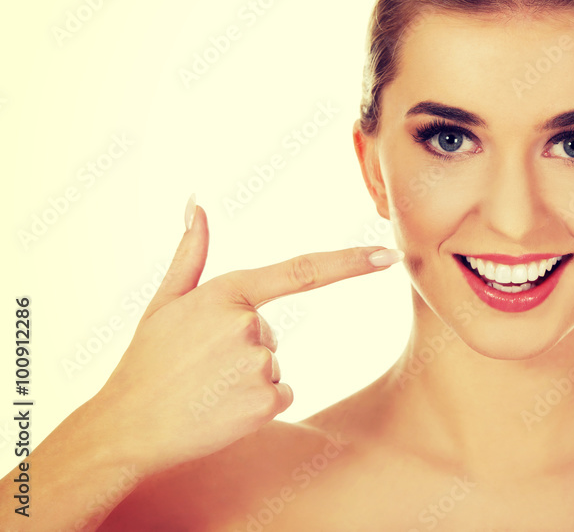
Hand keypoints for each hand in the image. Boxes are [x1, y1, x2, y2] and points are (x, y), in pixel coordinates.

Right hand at [82, 198, 403, 475]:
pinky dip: (256, 405)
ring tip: (205, 387)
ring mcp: (259, 363)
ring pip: (274, 365)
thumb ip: (190, 252)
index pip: (302, 270)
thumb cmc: (146, 362)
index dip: (351, 262)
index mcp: (229, 292)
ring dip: (246, 377)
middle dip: (243, 348)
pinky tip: (220, 408)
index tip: (388, 255)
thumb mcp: (165, 302)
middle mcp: (249, 323)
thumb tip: (195, 203)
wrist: (128, 427)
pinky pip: (280, 394)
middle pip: (271, 333)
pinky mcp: (266, 400)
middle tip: (200, 366)